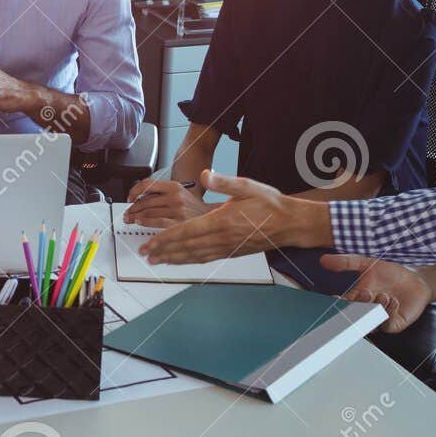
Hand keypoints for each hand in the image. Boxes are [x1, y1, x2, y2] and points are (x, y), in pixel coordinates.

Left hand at [123, 179, 203, 223]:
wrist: (213, 216)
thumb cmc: (194, 207)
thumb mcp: (180, 192)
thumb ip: (162, 193)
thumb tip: (139, 198)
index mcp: (174, 186)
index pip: (147, 184)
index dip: (134, 191)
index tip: (129, 198)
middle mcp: (175, 196)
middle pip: (146, 201)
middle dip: (133, 208)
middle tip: (127, 213)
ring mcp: (178, 210)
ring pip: (149, 212)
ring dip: (136, 217)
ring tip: (130, 219)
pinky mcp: (180, 223)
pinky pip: (158, 222)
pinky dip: (146, 222)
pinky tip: (140, 223)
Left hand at [140, 171, 328, 264]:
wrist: (290, 223)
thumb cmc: (270, 204)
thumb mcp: (247, 186)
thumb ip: (224, 181)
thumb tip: (205, 175)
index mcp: (222, 221)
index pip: (186, 232)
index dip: (165, 239)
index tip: (149, 242)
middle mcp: (222, 238)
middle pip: (186, 247)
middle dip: (163, 251)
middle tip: (145, 254)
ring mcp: (227, 247)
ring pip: (194, 256)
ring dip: (174, 258)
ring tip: (157, 261)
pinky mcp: (231, 252)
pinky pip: (206, 258)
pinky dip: (190, 261)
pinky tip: (182, 261)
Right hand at [321, 254, 432, 333]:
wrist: (416, 277)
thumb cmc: (391, 272)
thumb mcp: (366, 263)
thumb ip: (345, 262)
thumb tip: (323, 260)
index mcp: (356, 298)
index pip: (343, 305)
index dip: (339, 304)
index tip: (337, 297)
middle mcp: (367, 311)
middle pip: (356, 316)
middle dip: (359, 306)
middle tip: (366, 292)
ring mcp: (380, 318)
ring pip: (370, 323)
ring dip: (375, 309)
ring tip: (384, 295)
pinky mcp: (395, 324)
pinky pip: (387, 325)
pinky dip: (388, 315)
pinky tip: (394, 302)